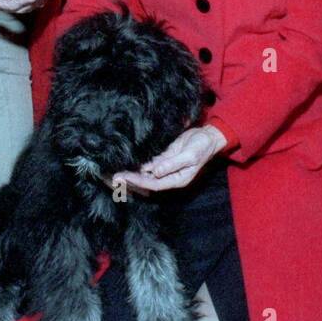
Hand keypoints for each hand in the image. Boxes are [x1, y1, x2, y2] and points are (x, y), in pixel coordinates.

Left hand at [110, 125, 227, 194]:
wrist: (208, 136)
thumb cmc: (202, 147)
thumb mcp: (190, 156)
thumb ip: (173, 164)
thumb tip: (155, 171)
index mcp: (177, 180)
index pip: (153, 184)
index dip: (138, 181)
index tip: (124, 177)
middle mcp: (169, 176)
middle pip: (146, 182)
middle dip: (130, 180)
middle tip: (113, 177)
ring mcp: (165, 167)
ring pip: (145, 173)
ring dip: (132, 172)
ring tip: (115, 171)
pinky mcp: (163, 157)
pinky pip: (148, 163)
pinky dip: (138, 163)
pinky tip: (126, 161)